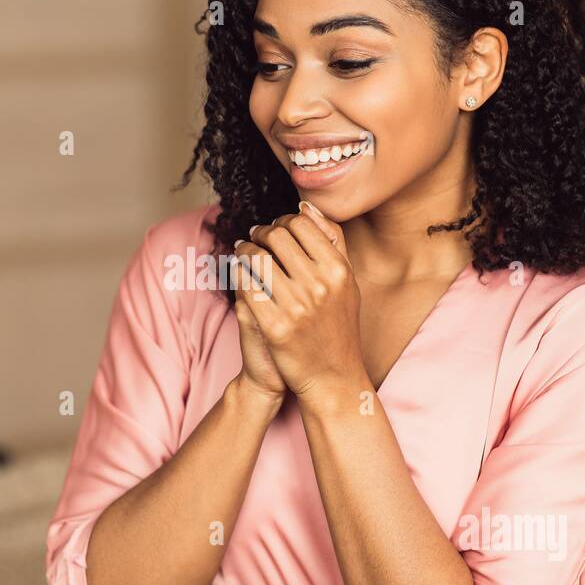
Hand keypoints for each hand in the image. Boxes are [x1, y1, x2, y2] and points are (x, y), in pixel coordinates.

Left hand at [232, 203, 366, 408]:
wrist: (332, 378)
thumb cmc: (338, 327)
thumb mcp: (346, 283)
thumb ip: (332, 242)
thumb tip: (305, 206)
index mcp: (339, 270)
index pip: (301, 224)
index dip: (282, 221)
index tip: (274, 228)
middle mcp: (319, 285)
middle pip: (275, 236)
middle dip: (260, 233)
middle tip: (254, 237)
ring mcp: (296, 306)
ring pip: (255, 257)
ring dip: (244, 250)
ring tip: (243, 253)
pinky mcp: (274, 326)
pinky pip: (245, 285)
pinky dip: (238, 274)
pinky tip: (240, 275)